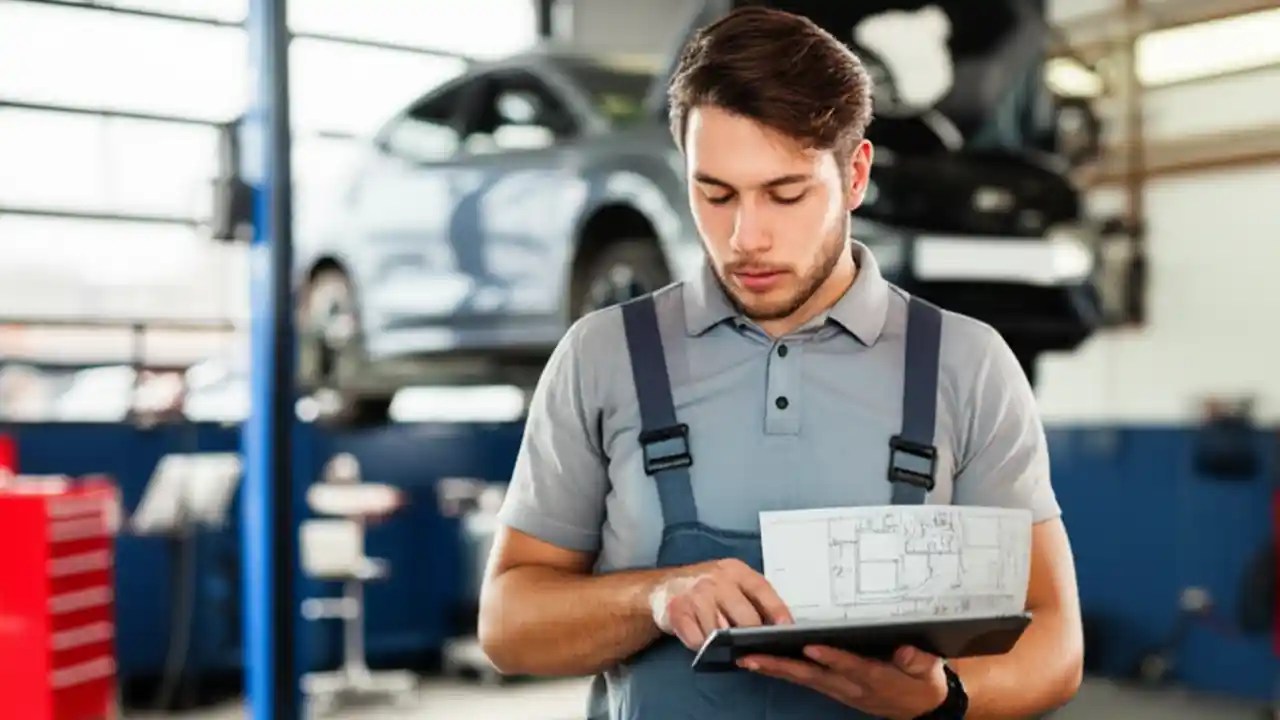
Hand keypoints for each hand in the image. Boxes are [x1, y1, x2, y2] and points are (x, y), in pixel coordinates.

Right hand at [649, 558, 794, 650]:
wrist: (665, 587)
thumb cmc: (707, 588)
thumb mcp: (731, 583)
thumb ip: (752, 598)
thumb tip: (778, 626)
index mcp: (734, 570)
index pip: (761, 589)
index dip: (777, 610)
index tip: (788, 628)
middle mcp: (716, 579)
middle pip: (746, 617)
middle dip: (752, 636)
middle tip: (754, 646)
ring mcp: (696, 595)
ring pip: (722, 632)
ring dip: (726, 644)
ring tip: (726, 645)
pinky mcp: (678, 611)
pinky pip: (699, 640)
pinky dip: (704, 646)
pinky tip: (703, 642)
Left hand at [740, 645, 948, 719]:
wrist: (922, 707)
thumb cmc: (922, 681)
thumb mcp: (928, 669)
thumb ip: (917, 659)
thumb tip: (904, 650)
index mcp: (876, 678)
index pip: (850, 666)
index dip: (831, 658)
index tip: (811, 647)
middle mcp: (852, 686)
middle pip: (813, 675)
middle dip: (783, 666)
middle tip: (754, 657)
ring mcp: (840, 690)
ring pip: (804, 679)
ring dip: (775, 670)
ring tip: (749, 660)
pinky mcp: (834, 690)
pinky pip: (805, 681)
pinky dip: (783, 672)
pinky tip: (764, 665)